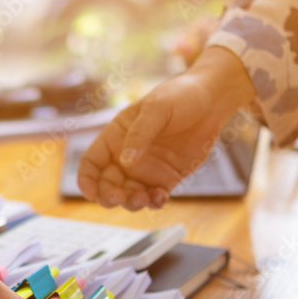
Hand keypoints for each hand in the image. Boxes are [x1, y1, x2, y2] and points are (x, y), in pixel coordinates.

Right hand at [77, 47, 254, 209]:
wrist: (211, 100)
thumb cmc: (180, 95)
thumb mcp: (157, 109)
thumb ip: (140, 135)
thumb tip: (125, 161)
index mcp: (115, 136)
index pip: (91, 162)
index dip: (86, 179)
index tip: (89, 193)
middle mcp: (127, 155)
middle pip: (106, 185)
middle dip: (108, 196)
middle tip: (120, 198)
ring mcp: (146, 169)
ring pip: (128, 196)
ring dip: (131, 203)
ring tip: (144, 198)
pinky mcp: (167, 178)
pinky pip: (153, 198)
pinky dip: (153, 203)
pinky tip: (160, 197)